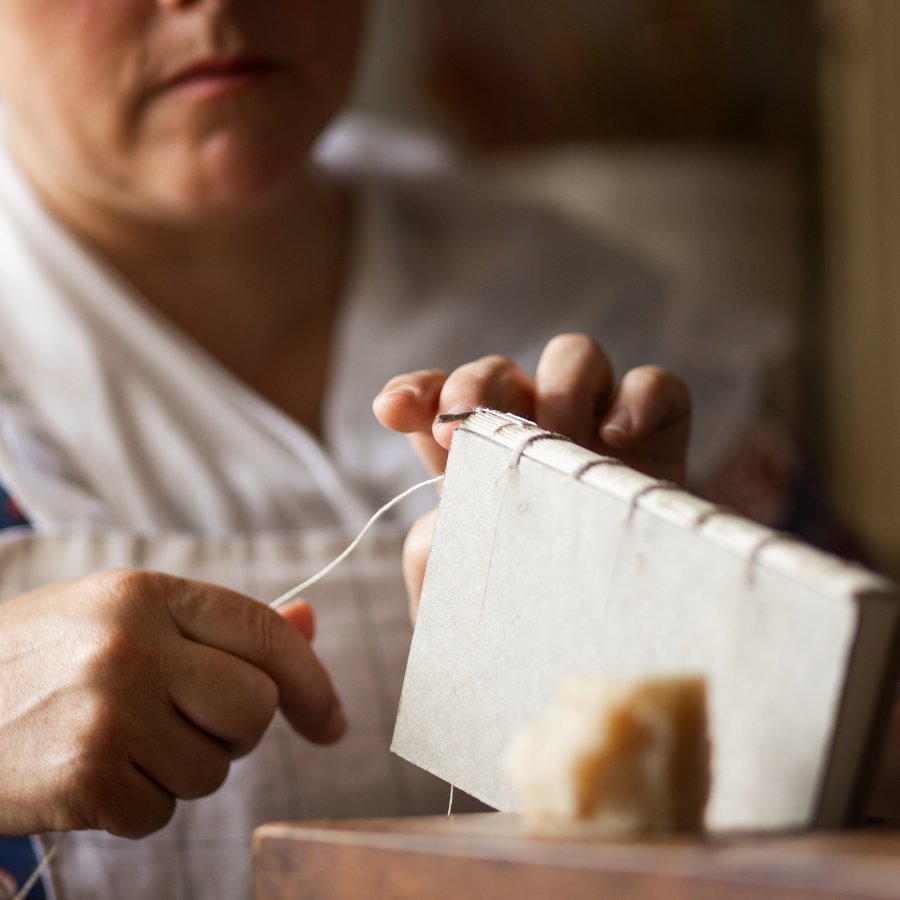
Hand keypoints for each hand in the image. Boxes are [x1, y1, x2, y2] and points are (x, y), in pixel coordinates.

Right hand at [0, 570, 342, 837]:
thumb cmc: (39, 659)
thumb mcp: (123, 616)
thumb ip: (220, 624)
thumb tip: (308, 622)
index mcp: (148, 592)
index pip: (266, 634)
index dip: (313, 682)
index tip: (332, 722)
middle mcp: (133, 643)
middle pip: (256, 709)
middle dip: (234, 732)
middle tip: (180, 724)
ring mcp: (108, 710)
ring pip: (214, 770)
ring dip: (179, 771)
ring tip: (117, 741)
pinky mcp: (84, 776)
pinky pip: (160, 813)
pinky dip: (134, 807)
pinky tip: (88, 773)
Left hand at [373, 333, 690, 616]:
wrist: (614, 651)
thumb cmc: (527, 619)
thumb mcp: (464, 600)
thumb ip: (431, 561)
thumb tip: (436, 521)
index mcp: (480, 462)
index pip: (439, 405)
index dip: (415, 393)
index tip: (391, 410)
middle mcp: (533, 433)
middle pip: (498, 371)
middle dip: (472, 386)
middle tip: (459, 430)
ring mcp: (597, 426)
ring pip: (573, 355)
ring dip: (556, 386)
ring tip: (558, 442)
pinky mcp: (658, 433)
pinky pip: (654, 383)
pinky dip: (637, 398)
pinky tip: (616, 440)